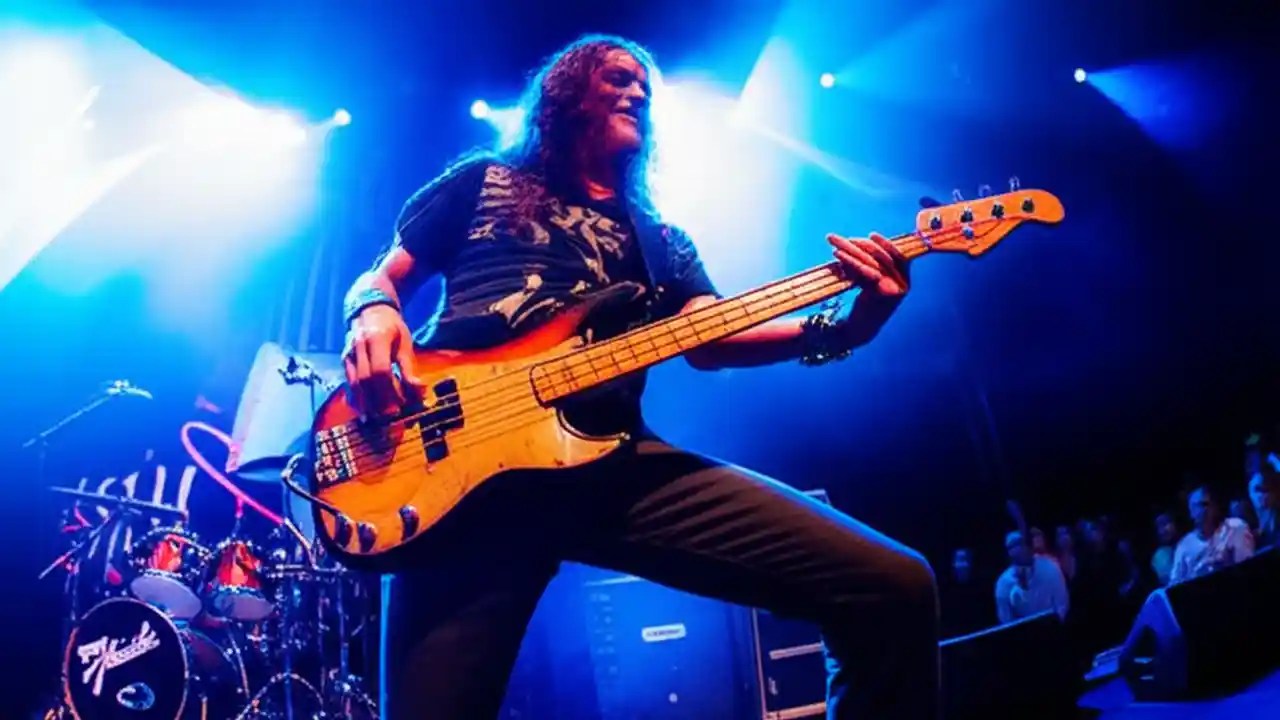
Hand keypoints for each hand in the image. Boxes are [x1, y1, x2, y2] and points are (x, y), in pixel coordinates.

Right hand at [342, 304, 422, 419]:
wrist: (370, 309)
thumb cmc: (392, 327)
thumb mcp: (405, 343)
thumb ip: (410, 368)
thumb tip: (419, 391)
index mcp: (377, 338)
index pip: (380, 369)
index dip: (390, 390)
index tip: (400, 405)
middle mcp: (358, 346)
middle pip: (365, 379)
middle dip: (377, 400)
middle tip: (389, 418)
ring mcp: (348, 352)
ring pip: (353, 382)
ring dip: (364, 403)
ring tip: (375, 420)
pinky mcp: (344, 359)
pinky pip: (348, 382)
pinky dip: (356, 397)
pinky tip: (363, 410)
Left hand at [827, 232, 909, 344]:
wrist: (859, 331)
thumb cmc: (864, 306)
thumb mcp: (873, 284)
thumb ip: (874, 266)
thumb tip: (862, 242)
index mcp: (905, 281)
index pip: (898, 256)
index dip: (885, 244)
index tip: (871, 235)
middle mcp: (902, 285)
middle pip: (882, 257)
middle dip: (861, 244)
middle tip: (840, 238)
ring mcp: (894, 290)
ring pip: (872, 263)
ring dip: (851, 250)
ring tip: (834, 244)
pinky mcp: (881, 294)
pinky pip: (865, 272)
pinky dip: (850, 261)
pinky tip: (838, 255)